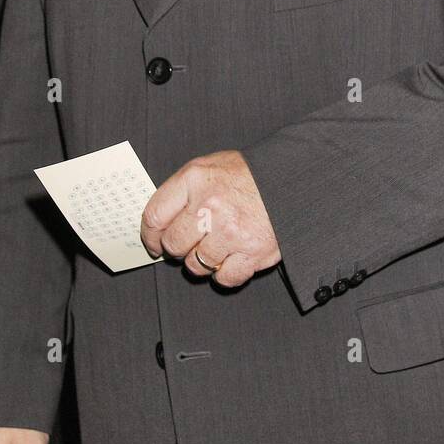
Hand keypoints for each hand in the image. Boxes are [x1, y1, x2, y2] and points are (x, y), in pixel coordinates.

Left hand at [141, 149, 280, 288]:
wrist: (293, 179)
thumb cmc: (250, 174)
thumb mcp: (211, 166)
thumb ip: (183, 190)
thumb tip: (158, 221)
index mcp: (195, 179)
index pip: (154, 215)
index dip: (149, 235)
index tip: (153, 243)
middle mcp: (209, 206)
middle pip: (173, 244)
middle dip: (176, 248)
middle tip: (187, 244)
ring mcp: (230, 232)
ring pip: (196, 265)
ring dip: (202, 261)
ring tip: (214, 247)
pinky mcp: (252, 252)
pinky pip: (224, 278)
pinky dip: (226, 273)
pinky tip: (231, 258)